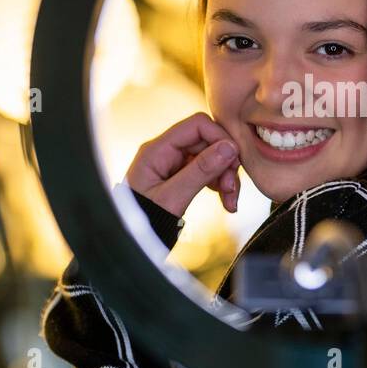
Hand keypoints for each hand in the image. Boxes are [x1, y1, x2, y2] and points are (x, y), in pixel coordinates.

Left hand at [123, 112, 240, 217]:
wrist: (131, 242)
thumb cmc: (143, 221)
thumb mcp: (172, 198)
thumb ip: (200, 171)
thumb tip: (229, 147)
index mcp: (157, 149)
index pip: (197, 125)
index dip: (220, 138)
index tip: (235, 160)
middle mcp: (166, 151)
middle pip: (208, 142)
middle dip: (225, 163)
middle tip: (232, 189)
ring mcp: (174, 163)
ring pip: (212, 158)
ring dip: (226, 177)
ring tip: (230, 202)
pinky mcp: (181, 176)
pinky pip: (208, 172)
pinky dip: (221, 185)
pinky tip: (226, 203)